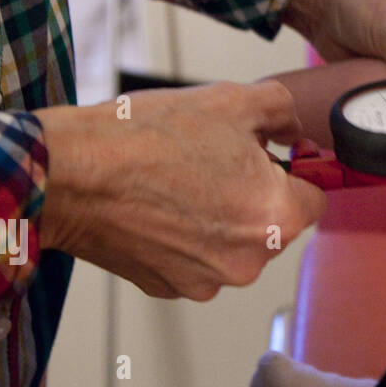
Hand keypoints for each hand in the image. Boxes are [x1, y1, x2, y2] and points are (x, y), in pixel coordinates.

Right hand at [35, 80, 326, 300]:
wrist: (69, 175)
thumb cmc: (148, 138)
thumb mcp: (235, 100)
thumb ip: (285, 113)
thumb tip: (296, 132)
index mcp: (276, 218)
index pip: (316, 196)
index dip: (295, 168)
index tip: (273, 154)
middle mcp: (248, 262)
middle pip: (275, 221)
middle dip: (255, 189)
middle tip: (216, 157)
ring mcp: (206, 281)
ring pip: (235, 239)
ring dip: (221, 212)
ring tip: (182, 177)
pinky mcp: (168, 286)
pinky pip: (198, 256)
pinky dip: (187, 233)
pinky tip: (160, 202)